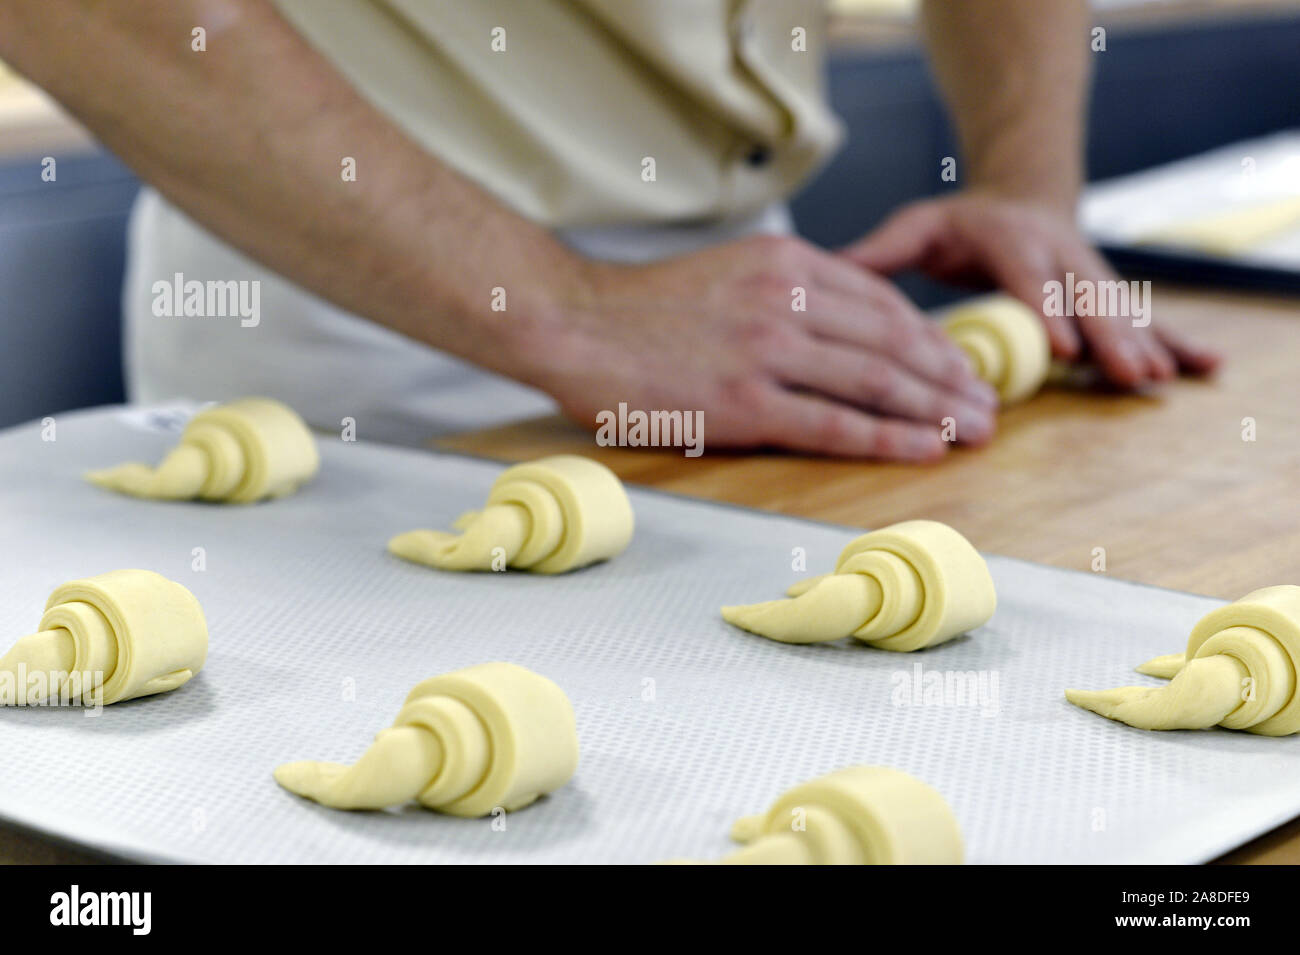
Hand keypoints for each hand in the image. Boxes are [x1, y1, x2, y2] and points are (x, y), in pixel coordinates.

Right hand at [518, 235, 1000, 459]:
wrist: (573, 322)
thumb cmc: (641, 310)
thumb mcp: (726, 276)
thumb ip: (784, 295)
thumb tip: (834, 332)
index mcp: (785, 263)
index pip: (881, 301)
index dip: (931, 338)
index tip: (958, 366)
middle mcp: (785, 299)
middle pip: (893, 340)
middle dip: (950, 377)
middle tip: (987, 406)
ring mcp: (766, 350)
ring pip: (875, 380)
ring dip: (934, 410)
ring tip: (973, 432)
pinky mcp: (744, 401)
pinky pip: (833, 422)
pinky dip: (886, 438)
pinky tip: (923, 451)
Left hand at [840, 194, 1220, 387]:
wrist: (1018, 196)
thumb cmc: (958, 224)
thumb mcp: (915, 227)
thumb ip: (877, 254)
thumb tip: (820, 272)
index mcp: (1008, 237)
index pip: (1028, 276)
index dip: (1046, 311)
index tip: (1060, 349)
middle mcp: (1057, 252)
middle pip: (1087, 296)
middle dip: (1109, 336)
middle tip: (1127, 373)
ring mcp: (1087, 271)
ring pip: (1120, 308)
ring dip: (1144, 342)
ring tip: (1163, 377)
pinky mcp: (1106, 292)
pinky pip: (1144, 315)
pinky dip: (1174, 339)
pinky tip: (1203, 367)